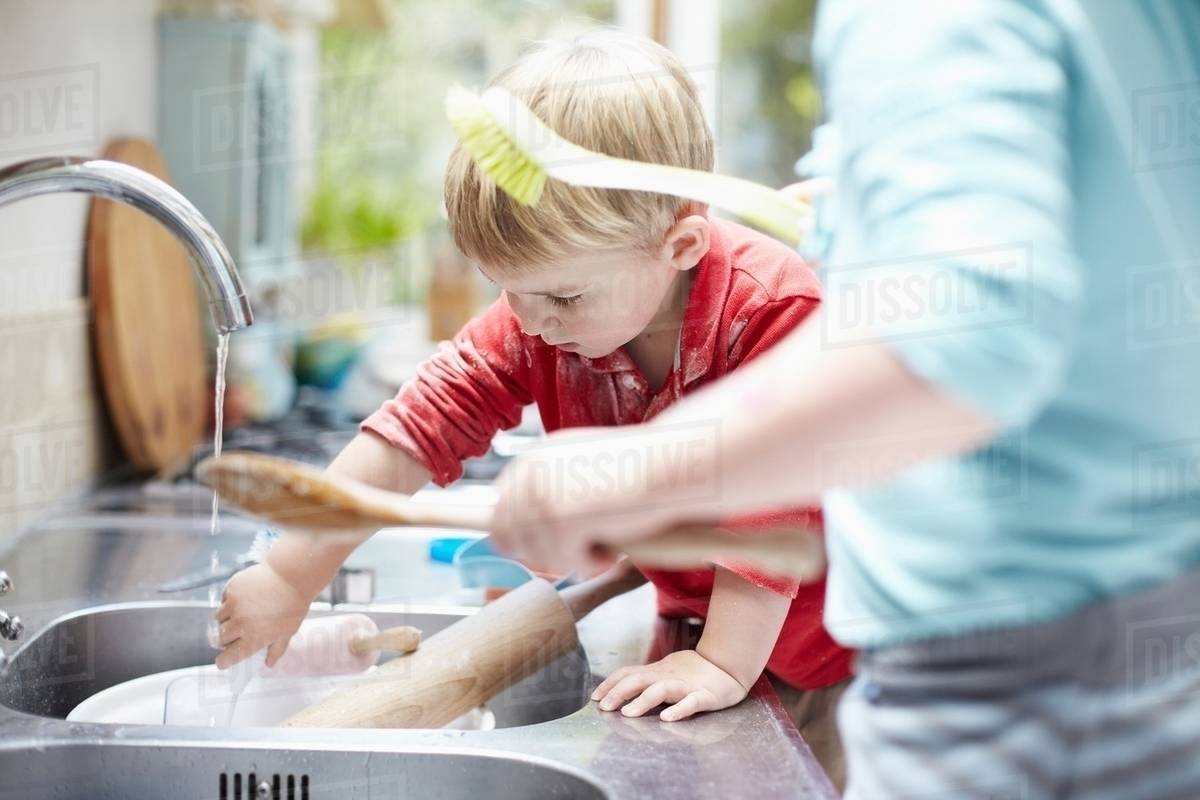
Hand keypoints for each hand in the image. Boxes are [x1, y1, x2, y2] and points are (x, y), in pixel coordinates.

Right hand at [213, 563, 308, 669]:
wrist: (292, 575)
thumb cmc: (294, 605)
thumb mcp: (288, 631)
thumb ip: (276, 650)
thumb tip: (268, 664)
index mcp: (253, 638)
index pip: (229, 657)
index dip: (223, 661)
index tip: (222, 661)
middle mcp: (240, 624)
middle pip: (218, 639)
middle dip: (224, 639)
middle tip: (234, 634)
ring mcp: (233, 605)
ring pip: (217, 619)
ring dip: (225, 620)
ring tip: (240, 614)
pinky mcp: (231, 589)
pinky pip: (222, 600)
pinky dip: (228, 602)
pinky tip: (244, 598)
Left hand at [489, 426, 700, 572]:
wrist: (673, 462)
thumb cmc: (638, 467)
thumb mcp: (579, 466)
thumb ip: (547, 490)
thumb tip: (510, 534)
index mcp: (533, 458)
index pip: (499, 511)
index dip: (521, 536)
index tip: (546, 546)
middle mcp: (532, 474)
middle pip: (511, 539)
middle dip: (545, 551)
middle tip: (582, 545)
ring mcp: (545, 497)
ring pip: (540, 555)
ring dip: (574, 557)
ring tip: (605, 538)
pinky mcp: (564, 520)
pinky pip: (567, 562)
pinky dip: (592, 563)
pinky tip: (613, 545)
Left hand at [591, 650, 749, 721]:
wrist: (729, 666)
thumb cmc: (696, 672)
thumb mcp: (667, 671)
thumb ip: (648, 679)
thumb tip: (620, 688)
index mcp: (659, 671)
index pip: (629, 673)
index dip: (611, 683)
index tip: (595, 696)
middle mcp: (669, 676)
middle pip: (639, 680)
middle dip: (618, 692)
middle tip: (603, 707)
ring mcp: (687, 686)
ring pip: (662, 690)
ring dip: (642, 701)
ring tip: (627, 713)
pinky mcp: (706, 696)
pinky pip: (691, 703)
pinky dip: (679, 709)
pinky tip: (667, 719)